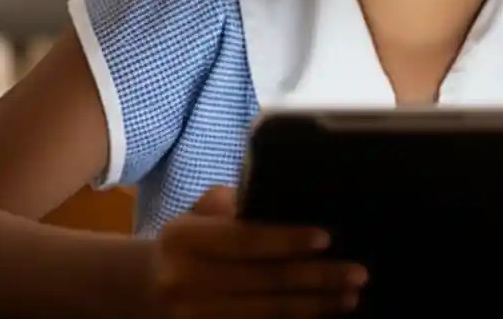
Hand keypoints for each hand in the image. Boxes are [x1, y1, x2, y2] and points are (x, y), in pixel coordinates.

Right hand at [152, 185, 367, 317]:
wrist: (146, 290)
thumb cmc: (187, 245)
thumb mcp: (197, 216)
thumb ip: (231, 204)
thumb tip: (279, 196)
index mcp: (184, 239)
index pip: (244, 240)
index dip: (286, 240)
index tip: (326, 238)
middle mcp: (185, 281)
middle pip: (263, 280)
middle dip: (316, 278)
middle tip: (357, 273)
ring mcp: (194, 317)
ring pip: (266, 313)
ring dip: (314, 306)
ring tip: (349, 297)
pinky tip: (323, 315)